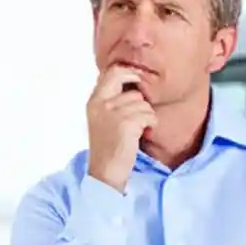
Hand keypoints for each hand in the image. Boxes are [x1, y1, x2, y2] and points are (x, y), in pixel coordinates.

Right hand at [86, 66, 157, 191]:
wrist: (106, 172)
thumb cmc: (108, 146)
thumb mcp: (101, 119)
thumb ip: (110, 100)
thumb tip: (128, 79)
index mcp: (94, 101)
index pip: (112, 73)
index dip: (129, 73)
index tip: (138, 80)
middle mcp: (101, 104)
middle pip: (134, 92)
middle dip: (142, 105)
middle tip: (139, 119)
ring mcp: (113, 113)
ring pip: (144, 104)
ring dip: (147, 117)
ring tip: (139, 130)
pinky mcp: (126, 124)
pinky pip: (149, 115)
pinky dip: (151, 125)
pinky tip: (143, 134)